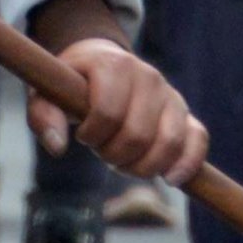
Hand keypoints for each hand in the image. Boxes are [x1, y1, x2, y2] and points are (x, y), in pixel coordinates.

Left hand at [31, 37, 207, 183]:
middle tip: (102, 151)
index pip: (107, 113)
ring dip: (142, 166)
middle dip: (114, 155)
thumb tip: (57, 147)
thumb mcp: (46, 93)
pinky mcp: (184, 113)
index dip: (92, 135)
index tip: (83, 135)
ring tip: (124, 161)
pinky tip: (170, 179)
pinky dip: (187, 163)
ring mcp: (170, 94)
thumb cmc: (71, 85)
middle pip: (137, 135)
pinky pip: (198, 139)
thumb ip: (44, 117)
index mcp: (114, 64)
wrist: (101, 64)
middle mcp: (148, 76)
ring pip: (169, 142)